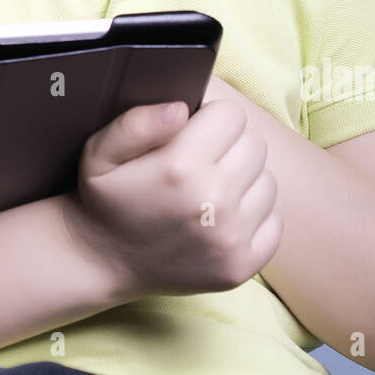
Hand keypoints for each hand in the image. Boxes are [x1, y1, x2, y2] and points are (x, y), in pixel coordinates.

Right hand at [63, 73, 283, 300]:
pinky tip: (222, 219)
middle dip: (230, 145)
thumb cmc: (104, 200)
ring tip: (210, 190)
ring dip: (243, 180)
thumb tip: (181, 109)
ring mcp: (230, 238)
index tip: (192, 135)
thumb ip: (136, 123)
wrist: (102, 263)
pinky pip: (274, 222)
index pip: (232, 115)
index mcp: (180, 166)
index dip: (210, 118)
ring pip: (268, 180)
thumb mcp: (99, 152)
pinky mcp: (241, 266)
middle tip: (201, 162)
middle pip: (255, 144)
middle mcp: (213, 202)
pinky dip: (254, 217)